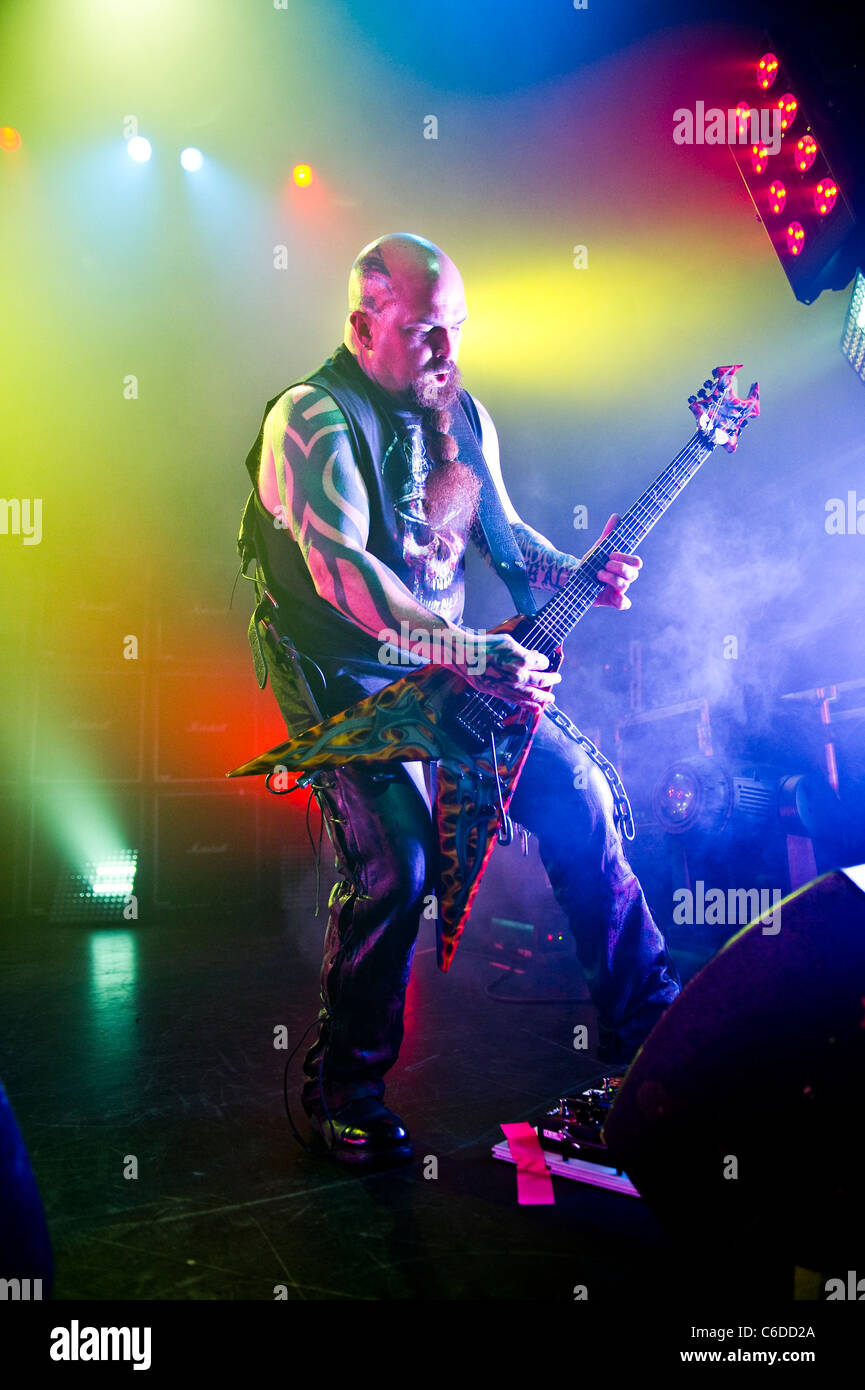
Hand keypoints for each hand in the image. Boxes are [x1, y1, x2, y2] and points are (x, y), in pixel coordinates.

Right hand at [447, 632, 561, 709]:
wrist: (466, 657)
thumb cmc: (485, 645)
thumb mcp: (508, 641)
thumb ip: (523, 650)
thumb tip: (533, 655)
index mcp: (523, 659)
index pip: (542, 663)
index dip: (545, 662)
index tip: (544, 662)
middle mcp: (520, 675)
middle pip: (542, 680)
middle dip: (552, 680)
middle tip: (557, 679)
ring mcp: (511, 686)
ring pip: (533, 695)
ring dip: (545, 698)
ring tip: (551, 699)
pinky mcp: (501, 694)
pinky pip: (519, 703)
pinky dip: (530, 707)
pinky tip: (537, 710)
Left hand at [584, 513, 641, 609]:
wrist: (575, 578)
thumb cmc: (591, 563)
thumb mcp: (599, 548)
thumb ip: (608, 534)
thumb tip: (616, 516)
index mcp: (624, 565)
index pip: (636, 562)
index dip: (626, 558)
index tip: (610, 554)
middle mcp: (624, 578)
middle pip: (633, 574)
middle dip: (619, 567)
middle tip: (605, 564)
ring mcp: (618, 590)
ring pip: (624, 586)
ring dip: (611, 579)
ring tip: (598, 574)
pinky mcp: (610, 600)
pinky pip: (623, 604)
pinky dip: (622, 601)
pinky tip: (616, 595)